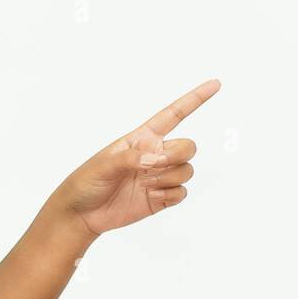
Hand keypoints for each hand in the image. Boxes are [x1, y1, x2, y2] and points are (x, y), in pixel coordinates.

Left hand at [50, 78, 220, 237]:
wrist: (82, 213)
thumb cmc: (88, 181)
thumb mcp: (103, 164)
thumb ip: (130, 158)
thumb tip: (155, 160)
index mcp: (142, 138)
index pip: (174, 114)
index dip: (195, 99)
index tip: (215, 84)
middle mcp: (155, 154)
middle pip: (188, 146)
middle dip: (177, 154)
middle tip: (153, 166)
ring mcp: (160, 176)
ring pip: (187, 170)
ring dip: (169, 177)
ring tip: (144, 184)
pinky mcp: (162, 197)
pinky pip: (182, 192)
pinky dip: (169, 195)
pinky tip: (149, 196)